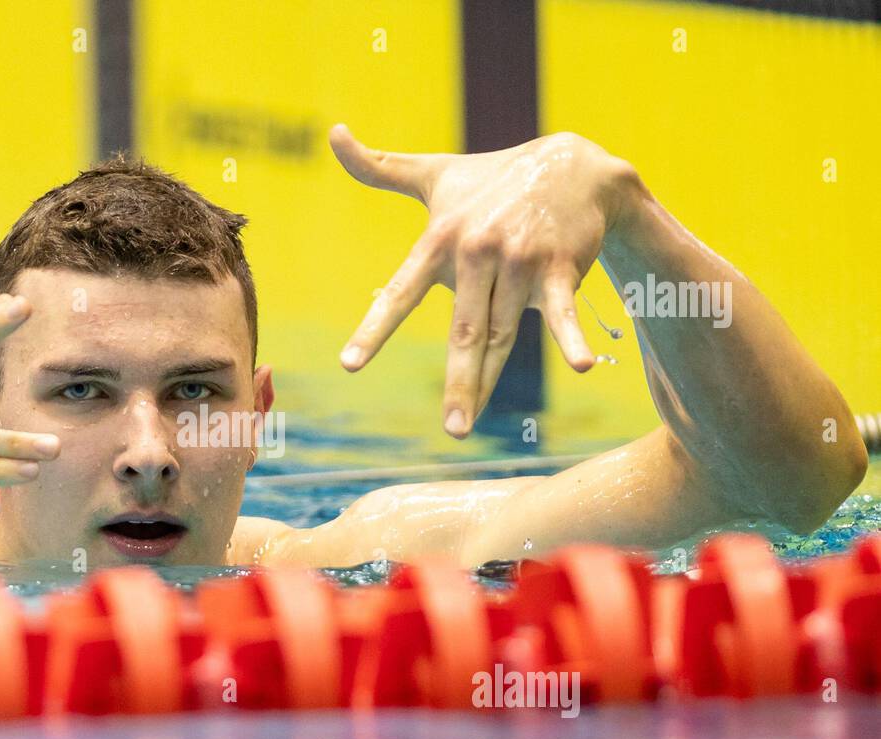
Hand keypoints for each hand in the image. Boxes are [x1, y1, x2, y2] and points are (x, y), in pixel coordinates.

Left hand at [330, 125, 637, 436]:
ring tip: (464, 425)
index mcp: (441, 238)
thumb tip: (333, 133)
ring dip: (486, 381)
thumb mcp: (436, 174)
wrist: (574, 164)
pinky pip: (563, 311)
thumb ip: (381, 167)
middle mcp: (477, 252)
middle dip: (456, 380)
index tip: (350, 365)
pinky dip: (572, 338)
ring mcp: (520, 261)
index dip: (375, 329)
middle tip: (450, 429)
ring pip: (501, 333)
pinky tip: (581, 366)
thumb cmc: (492, 180)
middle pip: (463, 329)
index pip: (401, 291)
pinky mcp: (561, 268)